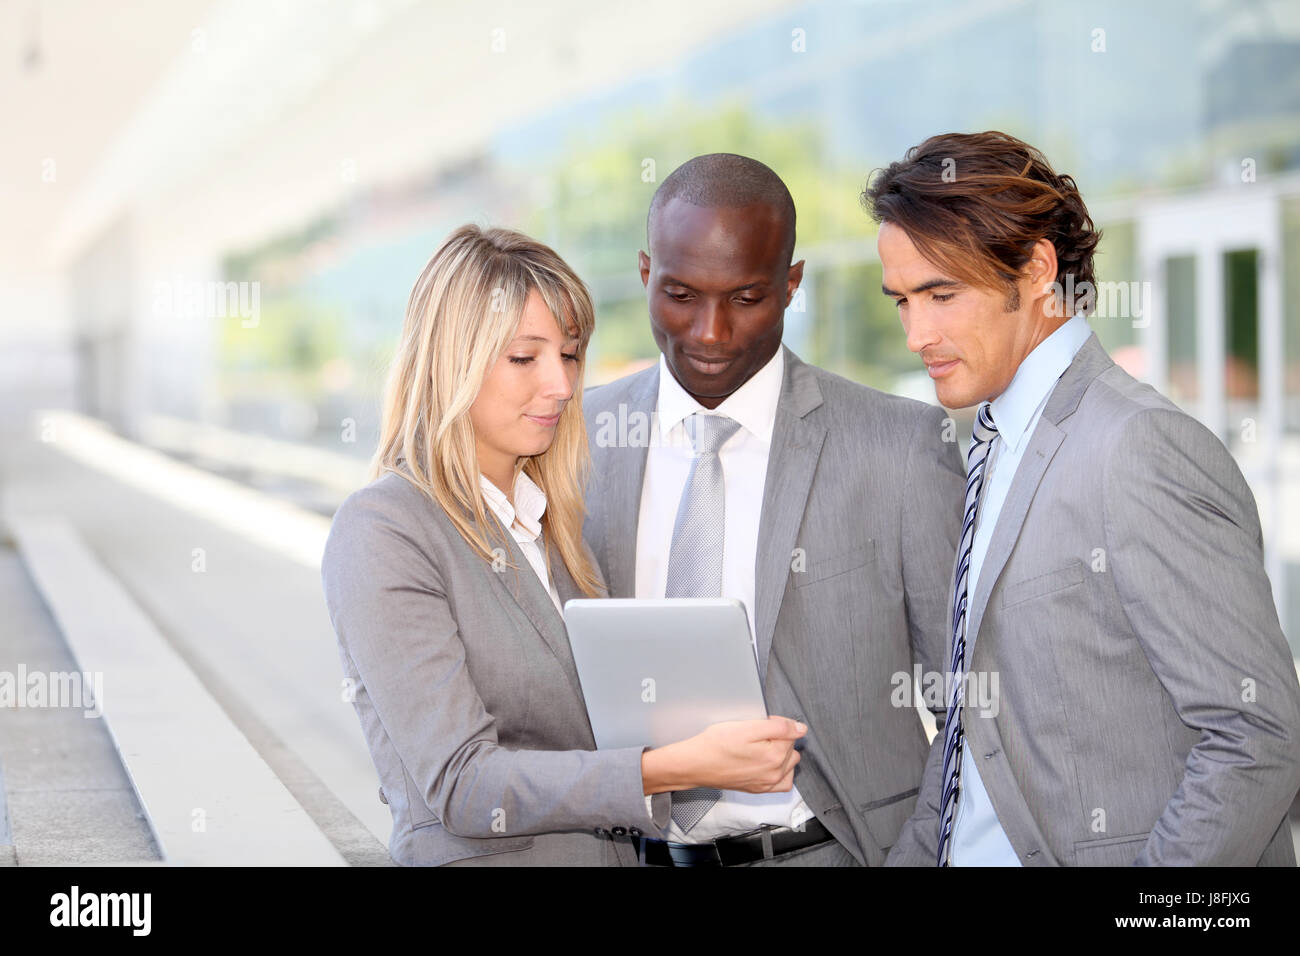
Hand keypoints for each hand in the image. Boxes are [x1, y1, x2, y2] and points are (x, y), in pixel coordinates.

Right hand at [641, 716, 805, 794]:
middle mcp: (775, 773)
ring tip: (762, 748)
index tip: (761, 722)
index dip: (776, 722)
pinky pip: (782, 782)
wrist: (696, 764)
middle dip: (780, 738)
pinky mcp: (759, 789)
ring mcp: (767, 784)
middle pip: (791, 748)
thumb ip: (779, 727)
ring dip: (781, 754)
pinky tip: (768, 764)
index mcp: (775, 755)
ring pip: (789, 765)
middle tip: (757, 734)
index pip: (791, 732)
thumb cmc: (717, 744)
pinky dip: (781, 772)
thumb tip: (801, 729)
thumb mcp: (748, 727)